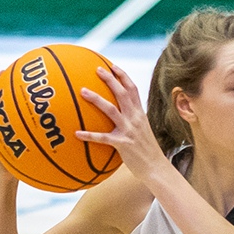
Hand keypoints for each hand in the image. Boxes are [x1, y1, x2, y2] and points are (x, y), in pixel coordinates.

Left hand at [74, 63, 169, 181]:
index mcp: (140, 113)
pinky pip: (103, 138)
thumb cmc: (147, 151)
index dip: (123, 76)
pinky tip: (76, 133)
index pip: (133, 89)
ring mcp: (129, 131)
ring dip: (96, 99)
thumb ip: (133, 121)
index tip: (113, 66)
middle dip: (110, 79)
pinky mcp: (123, 144)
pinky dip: (89, 135)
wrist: (156, 168)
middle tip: (97, 69)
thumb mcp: (143, 131)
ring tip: (83, 91)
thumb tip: (119, 115)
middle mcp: (135, 118)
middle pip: (122, 93)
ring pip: (111, 110)